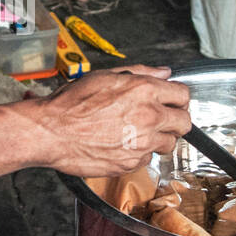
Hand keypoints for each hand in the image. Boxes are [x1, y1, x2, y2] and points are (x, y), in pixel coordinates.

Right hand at [35, 66, 191, 176]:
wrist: (51, 132)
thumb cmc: (71, 104)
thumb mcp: (105, 76)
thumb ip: (141, 73)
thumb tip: (164, 72)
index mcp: (144, 91)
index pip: (183, 95)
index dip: (177, 98)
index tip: (172, 102)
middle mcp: (148, 117)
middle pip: (184, 123)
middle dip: (175, 120)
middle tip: (162, 119)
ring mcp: (142, 143)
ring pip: (168, 144)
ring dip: (158, 138)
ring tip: (137, 133)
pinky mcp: (131, 163)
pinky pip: (147, 159)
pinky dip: (138, 153)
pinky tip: (121, 144)